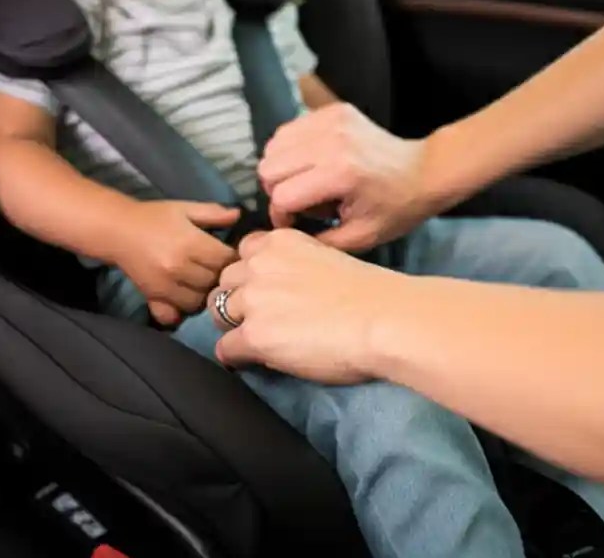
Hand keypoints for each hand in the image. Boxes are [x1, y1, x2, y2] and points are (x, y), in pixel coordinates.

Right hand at [112, 201, 239, 326]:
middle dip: (218, 275)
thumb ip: (212, 213)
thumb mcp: (184, 208)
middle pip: (214, 281)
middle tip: (214, 268)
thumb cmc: (154, 217)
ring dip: (202, 293)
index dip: (231, 257)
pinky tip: (183, 296)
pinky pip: (175, 313)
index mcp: (190, 243)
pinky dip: (182, 309)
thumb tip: (238, 215)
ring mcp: (166, 286)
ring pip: (199, 300)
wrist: (118, 231)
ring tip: (200, 281)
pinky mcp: (154, 298)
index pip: (225, 259)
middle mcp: (179, 267)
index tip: (228, 253)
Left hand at [209, 229, 406, 383]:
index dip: (251, 275)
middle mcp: (259, 265)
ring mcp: (253, 300)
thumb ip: (294, 266)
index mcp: (279, 242)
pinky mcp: (254, 335)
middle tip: (260, 319)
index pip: (242, 253)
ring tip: (258, 340)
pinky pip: (225, 349)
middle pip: (224, 283)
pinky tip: (253, 361)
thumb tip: (283, 291)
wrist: (385, 320)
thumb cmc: (370, 294)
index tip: (266, 290)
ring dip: (234, 327)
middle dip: (237, 300)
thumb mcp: (326, 259)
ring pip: (218, 314)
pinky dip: (236, 357)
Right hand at [258, 103, 435, 252]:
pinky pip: (289, 129)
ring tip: (306, 180)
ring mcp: (331, 121)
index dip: (281, 215)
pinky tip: (313, 162)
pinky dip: (292, 148)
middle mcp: (331, 142)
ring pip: (274, 146)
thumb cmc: (395, 209)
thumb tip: (282, 235)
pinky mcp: (332, 110)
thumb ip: (316, 242)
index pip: (281, 196)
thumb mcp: (359, 238)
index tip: (295, 222)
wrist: (424, 171)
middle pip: (269, 167)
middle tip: (301, 200)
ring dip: (283, 167)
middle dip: (278, 190)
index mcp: (339, 174)